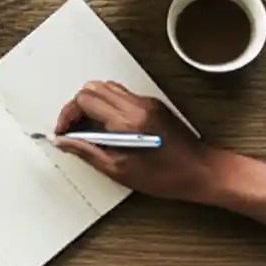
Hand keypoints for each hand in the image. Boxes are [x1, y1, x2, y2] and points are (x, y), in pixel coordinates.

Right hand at [54, 82, 212, 203]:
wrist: (202, 171)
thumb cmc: (167, 177)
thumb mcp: (120, 170)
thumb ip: (88, 152)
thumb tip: (65, 142)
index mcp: (127, 122)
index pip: (85, 100)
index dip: (68, 114)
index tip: (63, 132)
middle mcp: (137, 105)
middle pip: (93, 88)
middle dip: (77, 107)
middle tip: (72, 130)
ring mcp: (147, 102)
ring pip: (107, 88)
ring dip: (91, 104)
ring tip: (88, 130)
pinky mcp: (153, 105)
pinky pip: (122, 96)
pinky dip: (107, 106)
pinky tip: (108, 129)